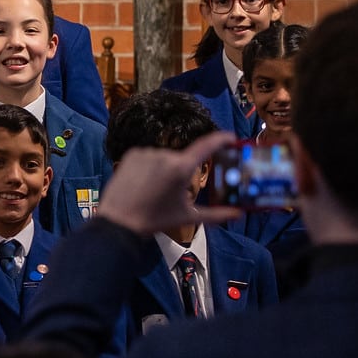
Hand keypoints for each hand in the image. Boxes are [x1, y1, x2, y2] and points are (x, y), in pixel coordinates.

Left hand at [92, 132, 244, 235]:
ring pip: (164, 159)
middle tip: (173, 192)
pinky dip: (150, 167)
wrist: (119, 220)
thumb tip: (238, 213)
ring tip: (154, 190)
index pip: (206, 146)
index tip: (231, 137)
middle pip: (182, 159)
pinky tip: (143, 183)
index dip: (221, 139)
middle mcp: (164, 155)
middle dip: (182, 172)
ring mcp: (146, 153)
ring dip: (165, 170)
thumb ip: (216, 214)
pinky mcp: (131, 154)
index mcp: (181, 168)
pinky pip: (148, 157)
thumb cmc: (155, 219)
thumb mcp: (188, 216)